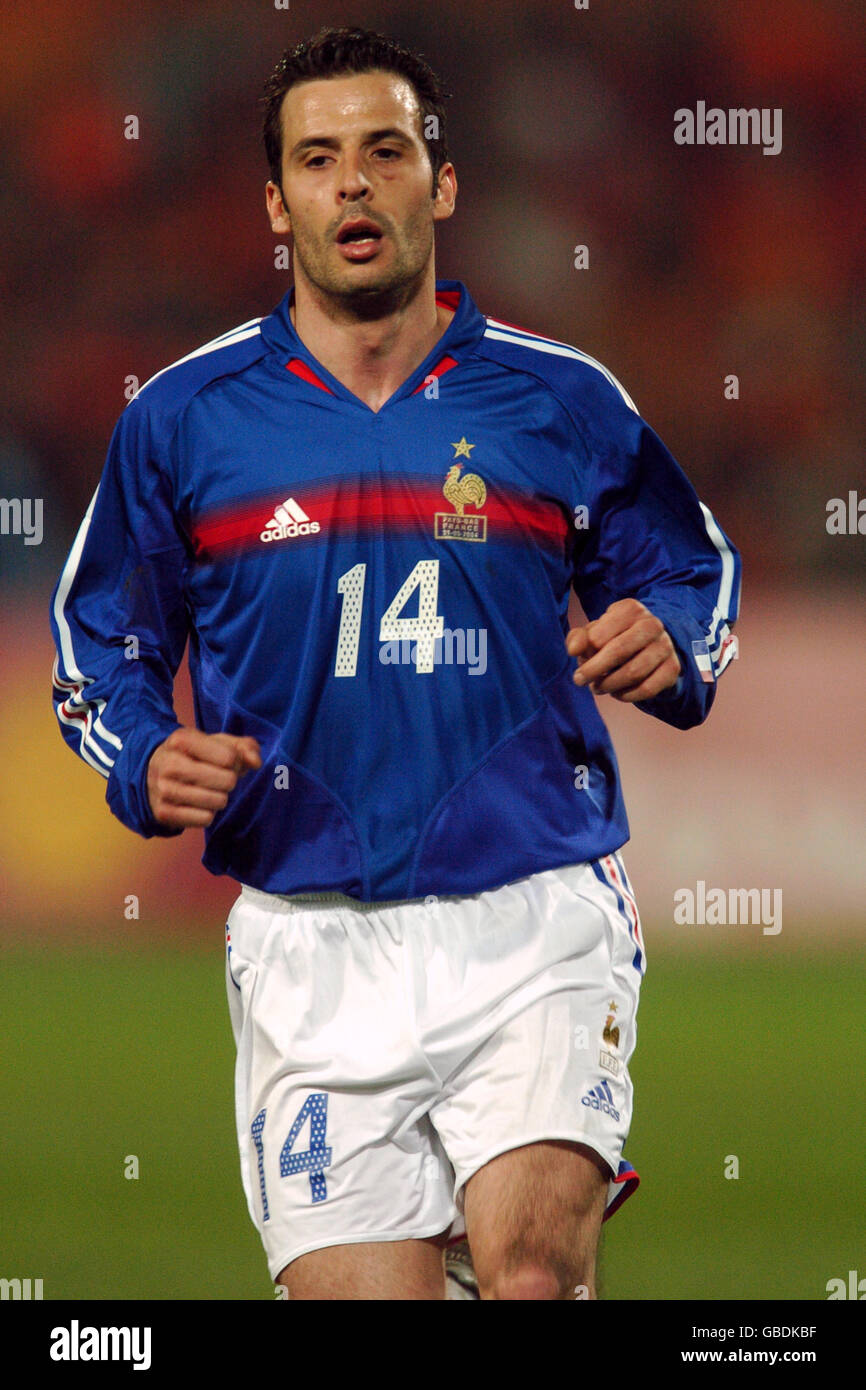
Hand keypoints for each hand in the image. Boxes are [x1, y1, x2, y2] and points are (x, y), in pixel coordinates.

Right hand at [146, 728, 261, 828]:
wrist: (152, 773)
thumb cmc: (193, 755)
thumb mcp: (216, 742)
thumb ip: (244, 747)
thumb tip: (256, 762)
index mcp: (181, 740)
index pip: (229, 757)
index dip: (235, 761)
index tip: (225, 761)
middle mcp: (170, 764)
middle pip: (227, 781)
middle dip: (229, 780)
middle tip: (217, 777)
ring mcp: (164, 790)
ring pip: (219, 801)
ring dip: (219, 797)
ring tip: (206, 789)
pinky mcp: (164, 813)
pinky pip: (206, 819)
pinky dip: (207, 813)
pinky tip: (197, 803)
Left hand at [566, 598, 680, 701]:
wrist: (649, 646)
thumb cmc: (614, 638)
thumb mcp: (593, 633)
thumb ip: (578, 638)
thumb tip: (573, 650)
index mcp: (630, 609)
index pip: (600, 635)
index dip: (586, 653)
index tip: (579, 660)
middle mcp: (652, 624)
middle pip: (618, 651)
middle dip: (594, 670)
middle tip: (579, 680)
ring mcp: (665, 646)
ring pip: (634, 672)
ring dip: (609, 685)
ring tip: (597, 687)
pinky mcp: (673, 668)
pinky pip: (647, 688)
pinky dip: (627, 695)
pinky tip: (616, 693)